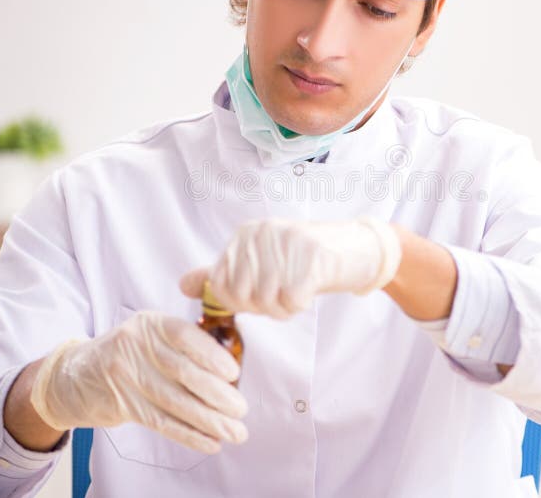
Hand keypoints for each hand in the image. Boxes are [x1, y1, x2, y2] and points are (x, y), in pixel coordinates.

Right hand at [29, 311, 247, 453]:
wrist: (76, 374)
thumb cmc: (131, 352)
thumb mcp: (152, 333)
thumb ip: (185, 342)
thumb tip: (231, 368)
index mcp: (151, 324)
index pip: (185, 336)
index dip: (211, 355)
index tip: (234, 373)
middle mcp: (136, 347)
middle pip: (182, 373)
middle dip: (217, 394)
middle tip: (241, 408)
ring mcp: (125, 377)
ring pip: (175, 402)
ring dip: (209, 420)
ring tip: (235, 431)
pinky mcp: (122, 405)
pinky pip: (161, 422)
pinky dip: (189, 434)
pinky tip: (211, 442)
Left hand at [180, 216, 401, 318]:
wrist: (357, 249)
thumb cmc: (305, 261)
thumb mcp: (261, 263)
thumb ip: (223, 274)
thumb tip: (183, 285)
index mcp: (244, 234)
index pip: (222, 284)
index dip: (242, 301)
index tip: (265, 291)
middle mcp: (261, 233)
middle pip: (243, 296)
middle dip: (263, 307)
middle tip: (284, 294)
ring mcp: (286, 242)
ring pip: (266, 301)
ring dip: (283, 309)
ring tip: (298, 290)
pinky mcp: (310, 256)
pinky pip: (291, 301)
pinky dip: (300, 305)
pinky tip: (310, 290)